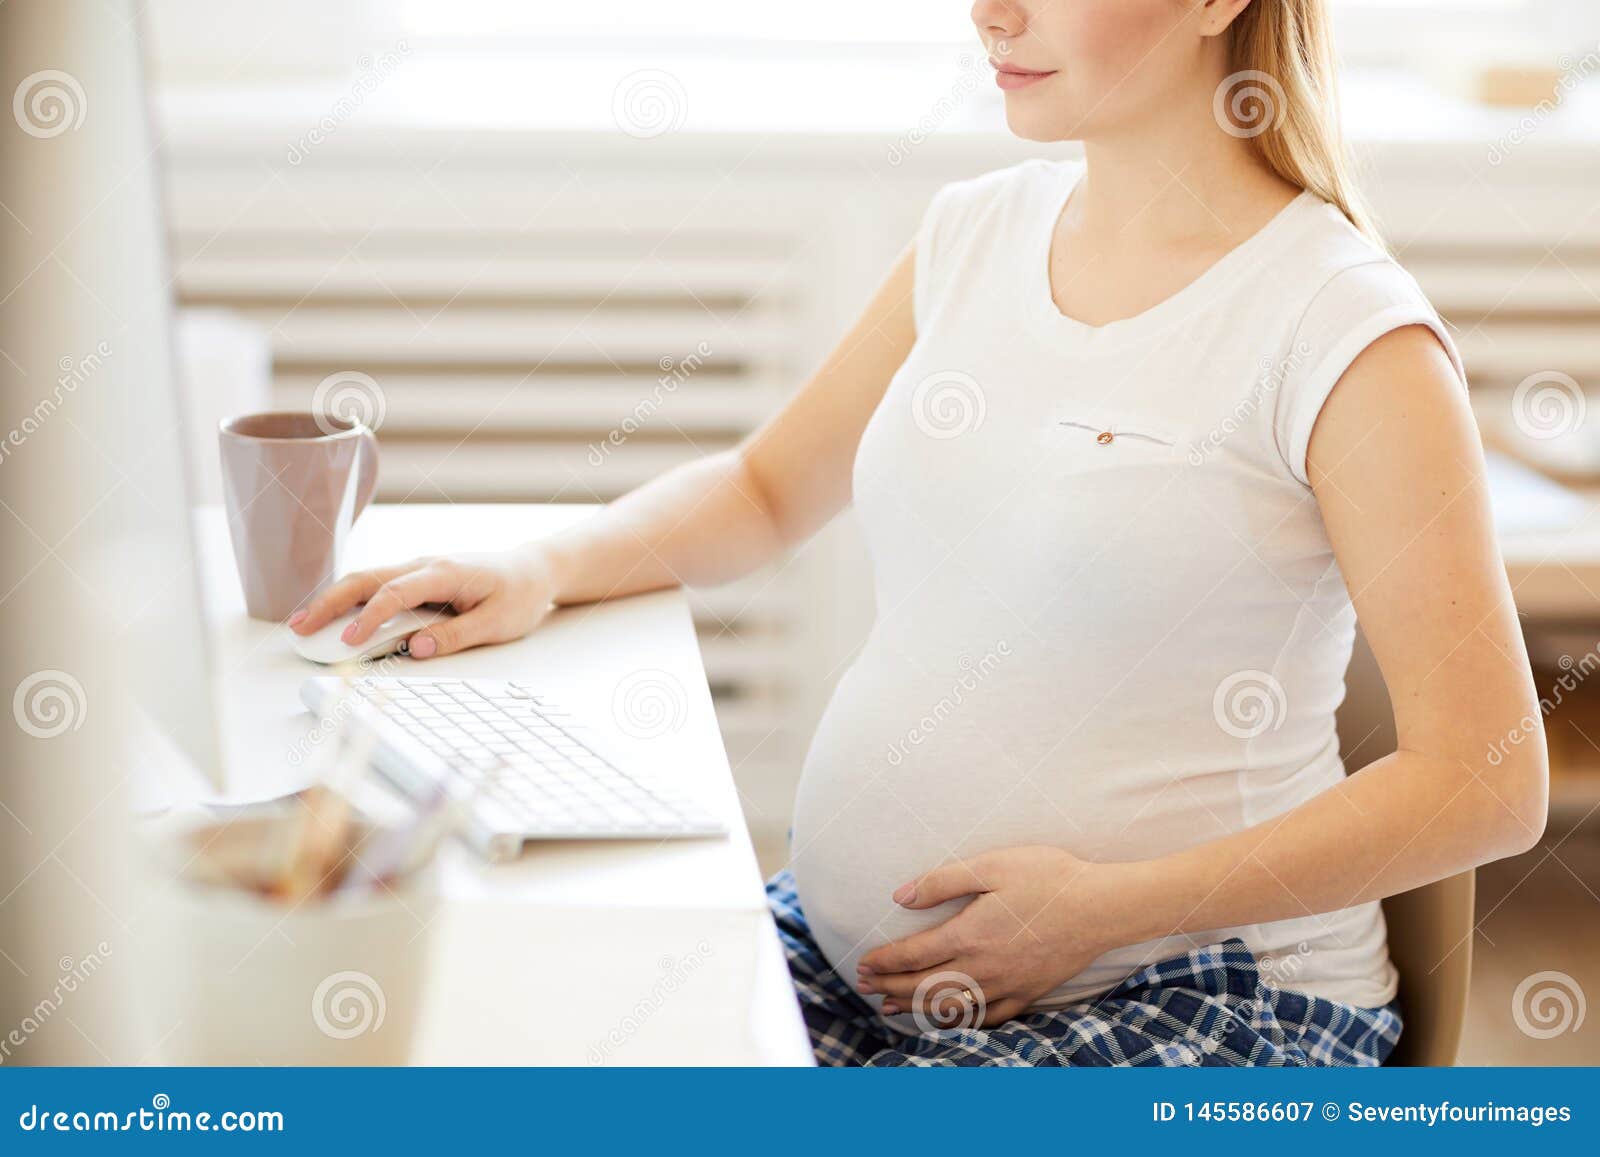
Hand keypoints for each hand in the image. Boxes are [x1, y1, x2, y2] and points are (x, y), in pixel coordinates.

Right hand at [288, 546, 559, 658]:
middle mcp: (425, 565)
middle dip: (329, 602)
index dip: (369, 617)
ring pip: (366, 580)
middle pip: (366, 579)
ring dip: (333, 600)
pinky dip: (351, 600)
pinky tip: (331, 616)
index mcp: (445, 573)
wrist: (534, 569)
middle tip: (299, 627)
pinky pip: (378, 586)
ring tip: (302, 623)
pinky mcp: (418, 578)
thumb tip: (418, 648)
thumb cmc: (519, 594)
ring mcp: (418, 569)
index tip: (348, 641)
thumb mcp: (498, 622)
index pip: (396, 593)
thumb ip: (457, 636)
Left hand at [856, 846, 1128, 1026]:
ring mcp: (1005, 985)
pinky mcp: (1027, 993)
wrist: (1101, 907)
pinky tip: (948, 1020)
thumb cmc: (1047, 878)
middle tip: (864, 985)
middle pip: (924, 985)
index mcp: (968, 935)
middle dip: (890, 986)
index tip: (863, 964)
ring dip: (915, 1006)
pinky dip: (960, 1022)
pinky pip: (987, 1017)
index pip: (912, 956)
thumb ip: (942, 882)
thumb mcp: (991, 866)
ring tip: (890, 1007)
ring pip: (950, 1005)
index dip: (883, 962)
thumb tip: (900, 897)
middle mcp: (982, 968)